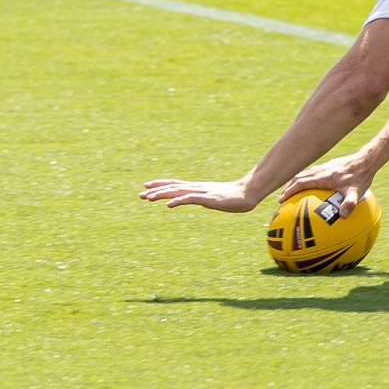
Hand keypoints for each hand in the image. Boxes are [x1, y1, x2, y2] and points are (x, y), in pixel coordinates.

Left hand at [138, 177, 261, 212]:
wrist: (249, 193)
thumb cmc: (235, 197)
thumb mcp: (216, 198)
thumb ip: (207, 198)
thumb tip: (202, 200)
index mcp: (198, 188)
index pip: (176, 184)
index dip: (161, 184)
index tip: (146, 186)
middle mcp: (197, 188)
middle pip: (173, 187)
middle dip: (156, 190)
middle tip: (139, 195)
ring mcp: (202, 192)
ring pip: (178, 192)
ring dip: (162, 194)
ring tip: (148, 198)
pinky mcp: (208, 198)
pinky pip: (190, 199)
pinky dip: (179, 200)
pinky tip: (169, 204)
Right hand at [278, 153, 375, 208]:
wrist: (366, 160)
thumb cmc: (361, 176)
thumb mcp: (356, 192)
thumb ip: (349, 204)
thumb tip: (343, 216)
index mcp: (323, 177)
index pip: (300, 183)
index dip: (289, 191)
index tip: (281, 200)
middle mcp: (320, 170)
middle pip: (298, 177)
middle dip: (288, 187)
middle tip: (282, 198)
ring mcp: (324, 167)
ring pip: (304, 174)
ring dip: (295, 182)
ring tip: (291, 193)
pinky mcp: (328, 166)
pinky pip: (312, 173)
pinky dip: (306, 180)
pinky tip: (310, 188)